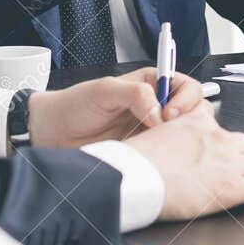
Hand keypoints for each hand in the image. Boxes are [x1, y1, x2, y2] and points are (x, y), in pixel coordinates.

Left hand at [26, 67, 205, 147]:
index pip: (184, 86)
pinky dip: (168, 157)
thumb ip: (136, 94)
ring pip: (184, 134)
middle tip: (168, 128)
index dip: (184, 98)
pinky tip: (156, 159)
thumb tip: (160, 113)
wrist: (51, 134)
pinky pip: (166, 155)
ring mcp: (151, 131)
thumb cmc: (73, 106)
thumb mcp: (104, 90)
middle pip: (192, 110)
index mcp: (150, 84)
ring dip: (180, 139)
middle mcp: (155, 107)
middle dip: (189, 119)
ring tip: (162, 145)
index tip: (169, 113)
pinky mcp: (145, 153)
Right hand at [121, 103, 243, 220]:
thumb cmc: (139, 162)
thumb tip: (179, 145)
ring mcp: (228, 161)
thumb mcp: (158, 133)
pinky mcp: (232, 186)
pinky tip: (242, 197)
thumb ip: (176, 133)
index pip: (225, 129)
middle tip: (233, 173)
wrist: (136, 178)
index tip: (218, 156)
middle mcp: (218, 138)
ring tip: (243, 185)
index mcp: (199, 122)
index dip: (223, 146)